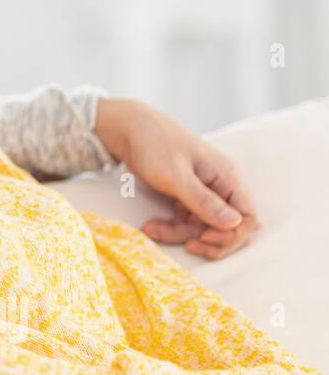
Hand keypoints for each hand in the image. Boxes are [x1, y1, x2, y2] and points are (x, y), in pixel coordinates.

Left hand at [94, 97, 260, 259]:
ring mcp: (201, 193)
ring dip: (179, 234)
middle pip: (228, 227)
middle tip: (187, 244)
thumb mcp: (176, 176)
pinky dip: (169, 227)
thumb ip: (204, 201)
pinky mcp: (183, 197)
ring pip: (201, 227)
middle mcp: (218, 187)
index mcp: (226, 177)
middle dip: (208, 241)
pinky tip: (149, 226)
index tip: (204, 236)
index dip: (233, 234)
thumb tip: (236, 224)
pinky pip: (184, 221)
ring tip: (151, 229)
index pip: (248, 216)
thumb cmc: (154, 145)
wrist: (128, 129)